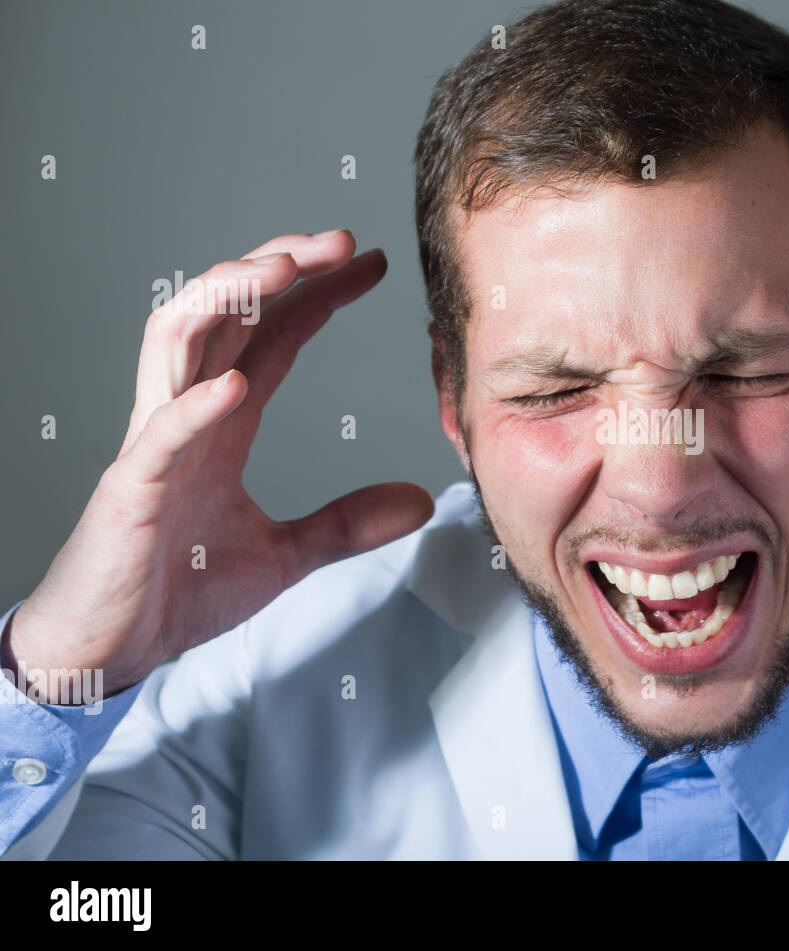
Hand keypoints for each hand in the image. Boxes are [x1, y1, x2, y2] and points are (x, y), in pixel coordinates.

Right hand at [8, 231, 433, 694]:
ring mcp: (154, 446)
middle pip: (226, 313)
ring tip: (282, 269)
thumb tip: (417, 502)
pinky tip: (235, 386)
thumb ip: (346, 523)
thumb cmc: (176, 593)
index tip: (373, 264)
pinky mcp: (131, 491)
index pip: (271, 334)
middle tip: (342, 241)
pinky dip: (193, 406)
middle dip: (279, 266)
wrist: (107, 650)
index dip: (318, 292)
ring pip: (177, 340)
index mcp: (221, 423)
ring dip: (226, 299)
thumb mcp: (284, 556)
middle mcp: (186, 416)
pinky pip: (158, 435)